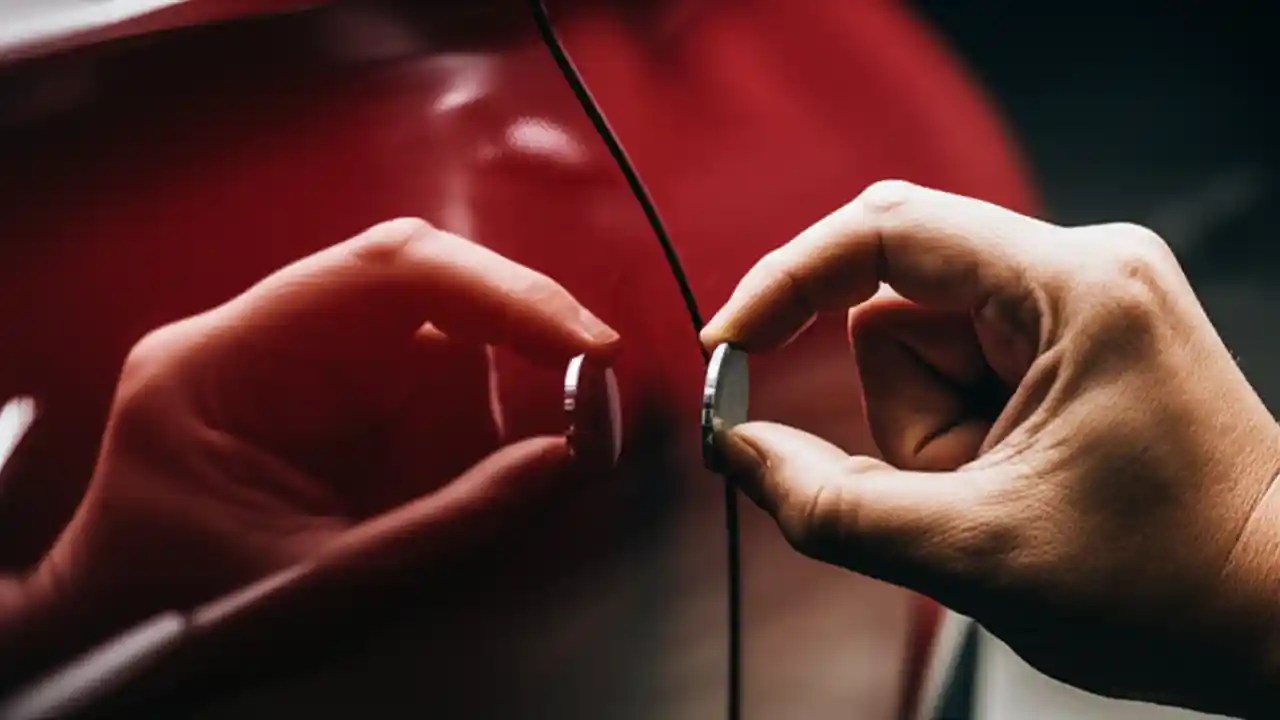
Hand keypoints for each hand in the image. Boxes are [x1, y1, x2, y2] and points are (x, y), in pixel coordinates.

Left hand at [0, 218, 619, 683]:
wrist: (118, 649)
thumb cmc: (179, 619)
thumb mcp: (317, 584)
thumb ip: (447, 524)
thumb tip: (565, 460)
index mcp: (221, 362)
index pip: (383, 271)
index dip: (502, 293)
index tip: (585, 345)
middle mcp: (271, 345)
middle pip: (426, 290)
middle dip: (522, 336)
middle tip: (596, 391)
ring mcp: (310, 375)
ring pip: (446, 347)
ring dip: (494, 410)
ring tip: (487, 487)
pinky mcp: (343, 412)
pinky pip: (438, 399)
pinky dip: (476, 442)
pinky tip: (468, 490)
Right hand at [701, 180, 1279, 715]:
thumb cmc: (1169, 587)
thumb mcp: (973, 555)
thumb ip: (829, 505)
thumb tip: (737, 449)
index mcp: (1073, 289)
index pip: (886, 231)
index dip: (788, 280)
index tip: (729, 342)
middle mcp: (1083, 271)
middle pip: (900, 313)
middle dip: (905, 416)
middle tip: (963, 491)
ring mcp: (1084, 305)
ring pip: (926, 352)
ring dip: (934, 436)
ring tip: (1006, 497)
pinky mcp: (1078, 341)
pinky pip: (963, 371)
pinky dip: (960, 436)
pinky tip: (1021, 483)